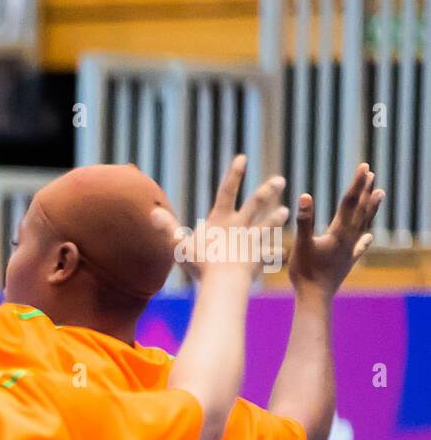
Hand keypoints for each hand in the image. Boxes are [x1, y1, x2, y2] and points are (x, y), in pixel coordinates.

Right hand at [178, 154, 288, 280]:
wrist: (225, 282)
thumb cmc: (201, 264)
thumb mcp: (179, 245)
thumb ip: (168, 228)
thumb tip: (153, 212)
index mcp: (221, 220)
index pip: (227, 192)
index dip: (234, 175)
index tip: (243, 157)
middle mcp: (239, 226)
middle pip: (255, 204)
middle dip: (267, 191)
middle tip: (280, 180)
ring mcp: (251, 241)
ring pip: (266, 226)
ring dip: (275, 219)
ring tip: (286, 211)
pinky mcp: (258, 258)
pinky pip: (268, 255)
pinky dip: (275, 254)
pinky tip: (283, 253)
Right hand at [289, 164, 383, 295]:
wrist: (315, 297)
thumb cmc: (305, 272)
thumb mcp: (301, 244)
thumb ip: (305, 220)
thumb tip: (306, 196)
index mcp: (339, 232)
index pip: (349, 202)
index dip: (357, 183)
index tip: (364, 166)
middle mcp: (349, 239)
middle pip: (360, 210)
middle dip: (365, 191)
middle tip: (371, 174)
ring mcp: (350, 250)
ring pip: (364, 224)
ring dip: (371, 208)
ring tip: (380, 194)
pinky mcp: (348, 261)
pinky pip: (360, 246)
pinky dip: (365, 239)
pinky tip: (369, 237)